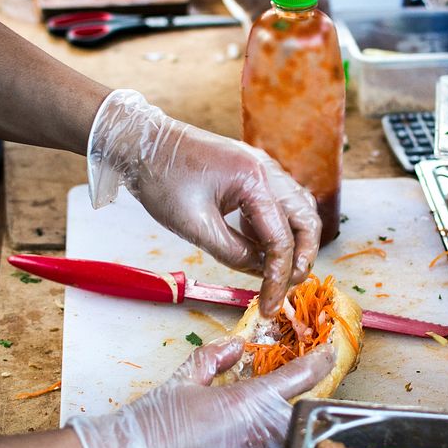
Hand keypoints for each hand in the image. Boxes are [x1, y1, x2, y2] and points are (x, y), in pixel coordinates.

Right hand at [68, 337, 332, 447]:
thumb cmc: (154, 423)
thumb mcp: (184, 379)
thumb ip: (213, 357)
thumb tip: (236, 346)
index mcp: (250, 399)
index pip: (301, 375)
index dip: (321, 361)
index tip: (330, 353)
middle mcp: (263, 434)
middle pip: (307, 414)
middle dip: (308, 404)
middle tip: (303, 398)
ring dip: (298, 437)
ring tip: (292, 430)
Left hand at [87, 89, 321, 314]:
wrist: (141, 143)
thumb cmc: (161, 178)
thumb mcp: (194, 225)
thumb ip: (233, 253)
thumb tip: (260, 271)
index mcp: (254, 179)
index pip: (282, 238)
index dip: (278, 276)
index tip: (270, 304)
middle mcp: (267, 170)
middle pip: (306, 221)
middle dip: (302, 259)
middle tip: (286, 288)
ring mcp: (262, 168)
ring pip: (299, 211)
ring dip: (295, 243)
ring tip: (279, 272)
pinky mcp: (252, 173)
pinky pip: (280, 203)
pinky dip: (279, 228)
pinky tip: (261, 247)